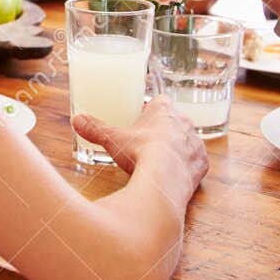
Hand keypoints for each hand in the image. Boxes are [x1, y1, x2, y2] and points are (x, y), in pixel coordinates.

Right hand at [72, 95, 207, 202]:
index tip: (141, 120)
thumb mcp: (113, 139)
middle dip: (162, 130)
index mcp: (163, 109)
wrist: (164, 178)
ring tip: (160, 161)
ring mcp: (195, 142)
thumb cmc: (140, 152)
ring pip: (186, 140)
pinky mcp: (202, 163)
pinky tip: (175, 174)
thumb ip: (95, 128)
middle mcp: (184, 121)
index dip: (150, 111)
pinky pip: (196, 161)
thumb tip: (76, 120)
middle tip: (147, 143)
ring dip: (177, 148)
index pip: (159, 102)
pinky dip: (187, 167)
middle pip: (174, 121)